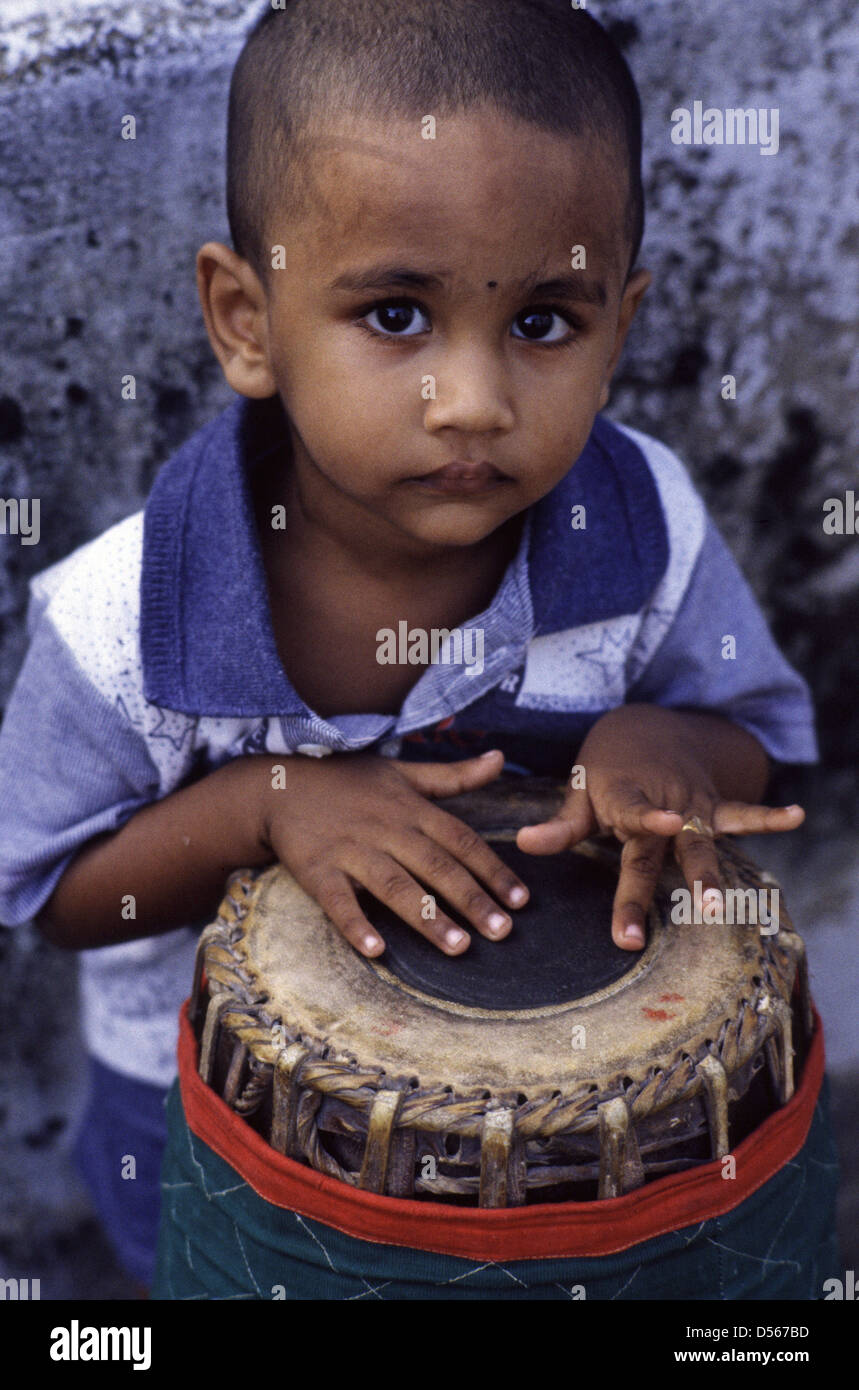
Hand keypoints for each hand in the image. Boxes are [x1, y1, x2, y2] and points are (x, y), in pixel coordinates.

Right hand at [256, 749, 528, 956]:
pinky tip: (375, 950)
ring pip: (395, 887)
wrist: (279, 785)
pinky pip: (338, 901)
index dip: (493, 869)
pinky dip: (355, 924)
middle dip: (471, 899)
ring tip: (459, 946)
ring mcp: (351, 850)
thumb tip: (501, 758)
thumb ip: (454, 775)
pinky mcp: (317, 869)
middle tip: (503, 931)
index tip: (521, 900)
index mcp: (411, 808)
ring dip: (428, 918)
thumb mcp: (403, 772)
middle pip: (436, 866)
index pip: (461, 841)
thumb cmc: (348, 781)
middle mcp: (386, 829)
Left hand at [514, 705, 803, 950]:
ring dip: (709, 876)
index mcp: (626, 796)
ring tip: (719, 907)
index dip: (649, 819)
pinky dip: (769, 816)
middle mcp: (664, 803)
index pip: (635, 813)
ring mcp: (692, 806)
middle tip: (635, 936)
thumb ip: (559, 824)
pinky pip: (741, 815)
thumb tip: (522, 844)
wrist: (645, 725)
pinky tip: (797, 815)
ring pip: (702, 844)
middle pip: (658, 851)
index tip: (664, 824)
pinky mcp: (712, 807)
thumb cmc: (606, 767)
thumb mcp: (580, 788)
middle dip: (646, 893)